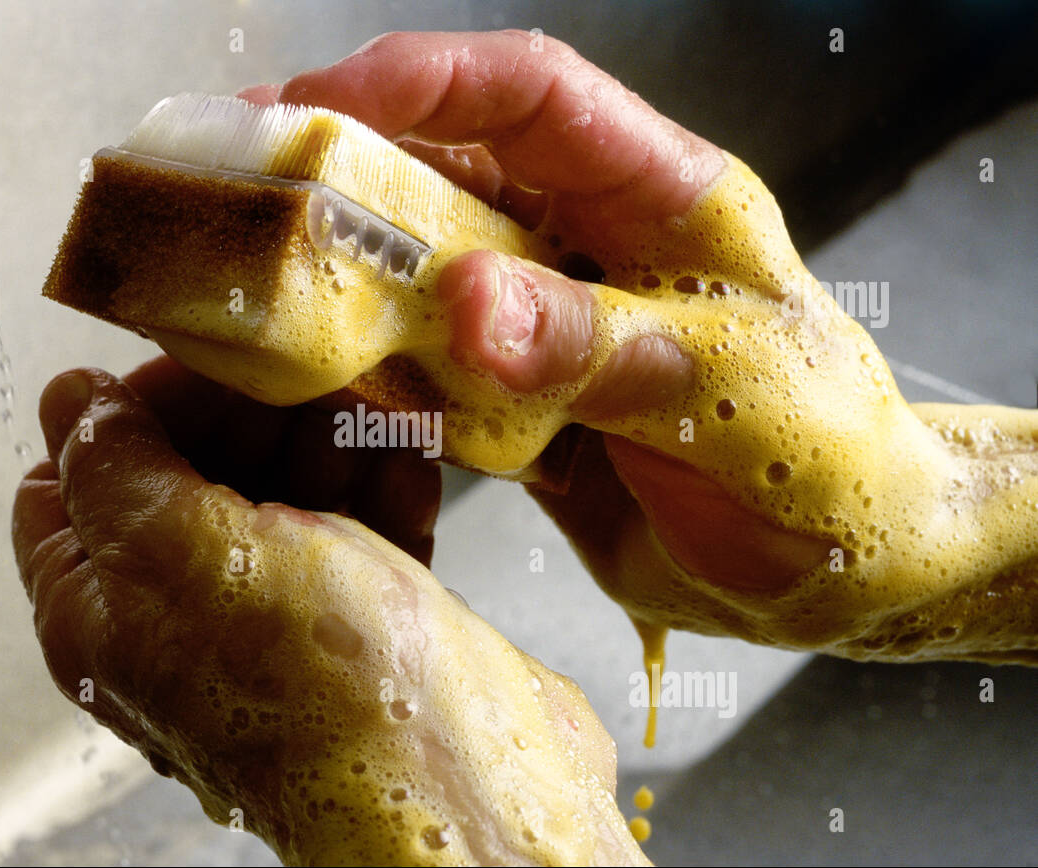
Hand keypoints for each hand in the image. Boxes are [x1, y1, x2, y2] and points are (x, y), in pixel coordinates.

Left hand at [12, 357, 648, 864]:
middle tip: (303, 389)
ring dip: (327, 445)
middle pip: (185, 473)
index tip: (200, 372)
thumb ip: (114, 466)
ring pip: (279, 493)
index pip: (75, 478)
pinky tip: (408, 468)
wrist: (468, 783)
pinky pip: (355, 528)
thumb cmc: (322, 696)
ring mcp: (271, 622)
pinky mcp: (354, 621)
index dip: (131, 412)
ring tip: (371, 422)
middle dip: (247, 420)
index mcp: (103, 612)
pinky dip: (381, 490)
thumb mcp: (185, 551)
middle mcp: (177, 619)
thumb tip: (68, 402)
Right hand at [269, 31, 1037, 659]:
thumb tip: (464, 305)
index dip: (426, 83)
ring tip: (254, 284)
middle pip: (449, 175)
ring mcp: (548, 327)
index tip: (320, 98)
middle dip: (345, 172)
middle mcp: (591, 248)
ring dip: (344, 277)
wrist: (837, 576)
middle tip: (240, 184)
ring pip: (421, 273)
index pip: (534, 96)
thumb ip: (597, 347)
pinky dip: (374, 372)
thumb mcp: (732, 392)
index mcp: (663, 201)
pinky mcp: (519, 405)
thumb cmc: (827, 464)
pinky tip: (326, 377)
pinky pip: (427, 370)